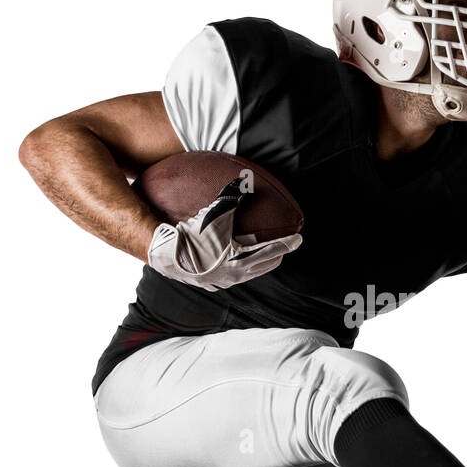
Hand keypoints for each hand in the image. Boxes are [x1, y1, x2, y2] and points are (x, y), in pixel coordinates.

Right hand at [147, 178, 301, 290]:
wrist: (167, 256)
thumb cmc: (193, 235)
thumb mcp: (215, 213)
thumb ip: (231, 196)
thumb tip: (244, 180)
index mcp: (242, 260)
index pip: (273, 250)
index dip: (287, 243)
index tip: (299, 239)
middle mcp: (235, 275)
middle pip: (264, 266)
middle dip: (275, 257)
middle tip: (283, 250)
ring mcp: (222, 282)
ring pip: (247, 274)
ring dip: (256, 265)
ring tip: (261, 258)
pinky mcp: (209, 285)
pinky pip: (229, 278)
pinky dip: (237, 270)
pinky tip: (232, 266)